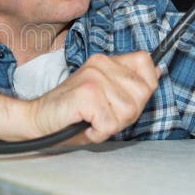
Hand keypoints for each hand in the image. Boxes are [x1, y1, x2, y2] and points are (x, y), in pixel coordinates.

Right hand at [27, 51, 158, 143]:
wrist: (36, 120)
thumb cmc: (71, 114)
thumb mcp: (105, 96)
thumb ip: (129, 84)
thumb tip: (158, 71)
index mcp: (106, 61)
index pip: (145, 62)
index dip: (144, 86)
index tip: (122, 100)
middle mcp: (101, 64)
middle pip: (142, 92)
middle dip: (127, 113)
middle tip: (102, 115)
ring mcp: (94, 78)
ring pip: (128, 111)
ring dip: (111, 125)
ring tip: (91, 120)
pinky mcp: (87, 94)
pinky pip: (110, 124)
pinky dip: (98, 133)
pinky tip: (85, 126)